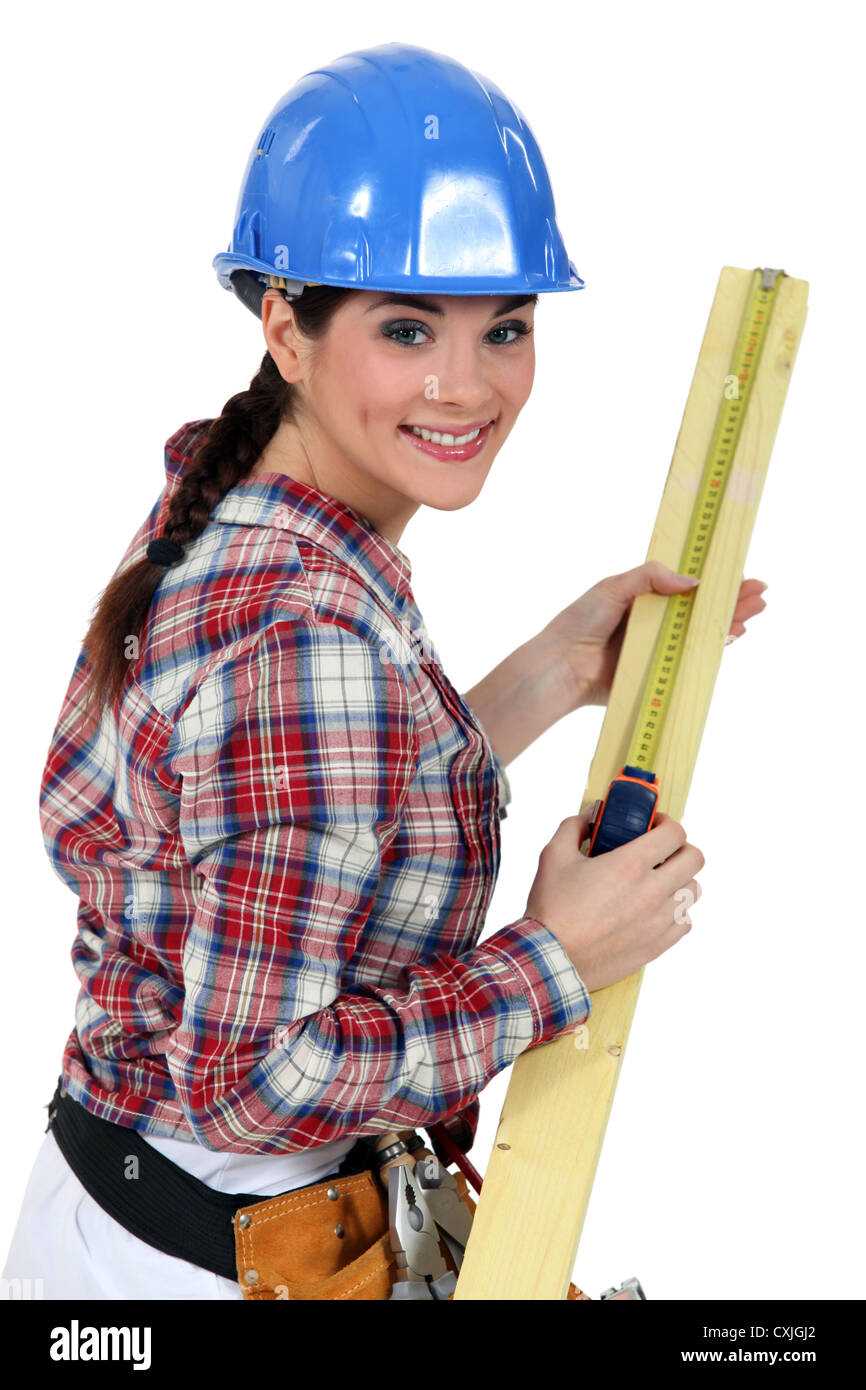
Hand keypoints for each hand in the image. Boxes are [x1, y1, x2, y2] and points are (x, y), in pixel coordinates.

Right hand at [525, 803, 704, 991]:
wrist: (551, 958)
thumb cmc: (552, 909)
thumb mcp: (554, 856)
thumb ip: (575, 827)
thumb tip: (592, 815)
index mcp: (630, 865)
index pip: (675, 833)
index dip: (667, 823)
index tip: (655, 826)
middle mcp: (652, 891)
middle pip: (694, 859)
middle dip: (680, 848)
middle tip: (662, 851)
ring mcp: (658, 921)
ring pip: (693, 891)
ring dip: (680, 880)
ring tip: (659, 881)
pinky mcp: (658, 945)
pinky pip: (685, 922)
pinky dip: (676, 912)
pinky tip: (655, 910)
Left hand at [544, 561, 768, 707]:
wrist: (562, 667)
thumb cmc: (580, 622)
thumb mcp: (613, 587)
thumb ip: (650, 576)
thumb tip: (693, 581)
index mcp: (643, 598)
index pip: (686, 586)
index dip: (714, 580)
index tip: (739, 572)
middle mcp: (654, 623)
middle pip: (701, 609)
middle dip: (732, 600)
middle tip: (760, 592)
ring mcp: (658, 648)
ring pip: (702, 633)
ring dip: (729, 622)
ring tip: (754, 611)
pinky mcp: (658, 673)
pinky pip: (691, 660)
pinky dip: (713, 649)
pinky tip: (732, 636)